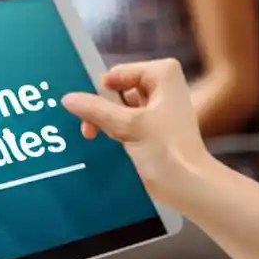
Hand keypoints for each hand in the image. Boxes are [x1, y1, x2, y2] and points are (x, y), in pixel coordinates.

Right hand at [61, 59, 212, 208]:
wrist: (190, 186)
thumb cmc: (166, 151)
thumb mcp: (127, 126)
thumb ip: (95, 109)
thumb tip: (67, 98)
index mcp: (162, 73)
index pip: (116, 74)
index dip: (101, 94)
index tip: (90, 117)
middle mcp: (163, 84)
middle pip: (117, 90)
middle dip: (103, 110)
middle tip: (91, 132)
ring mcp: (160, 106)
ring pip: (120, 107)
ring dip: (108, 123)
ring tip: (106, 140)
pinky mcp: (156, 127)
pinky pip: (128, 122)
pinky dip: (117, 131)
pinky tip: (115, 145)